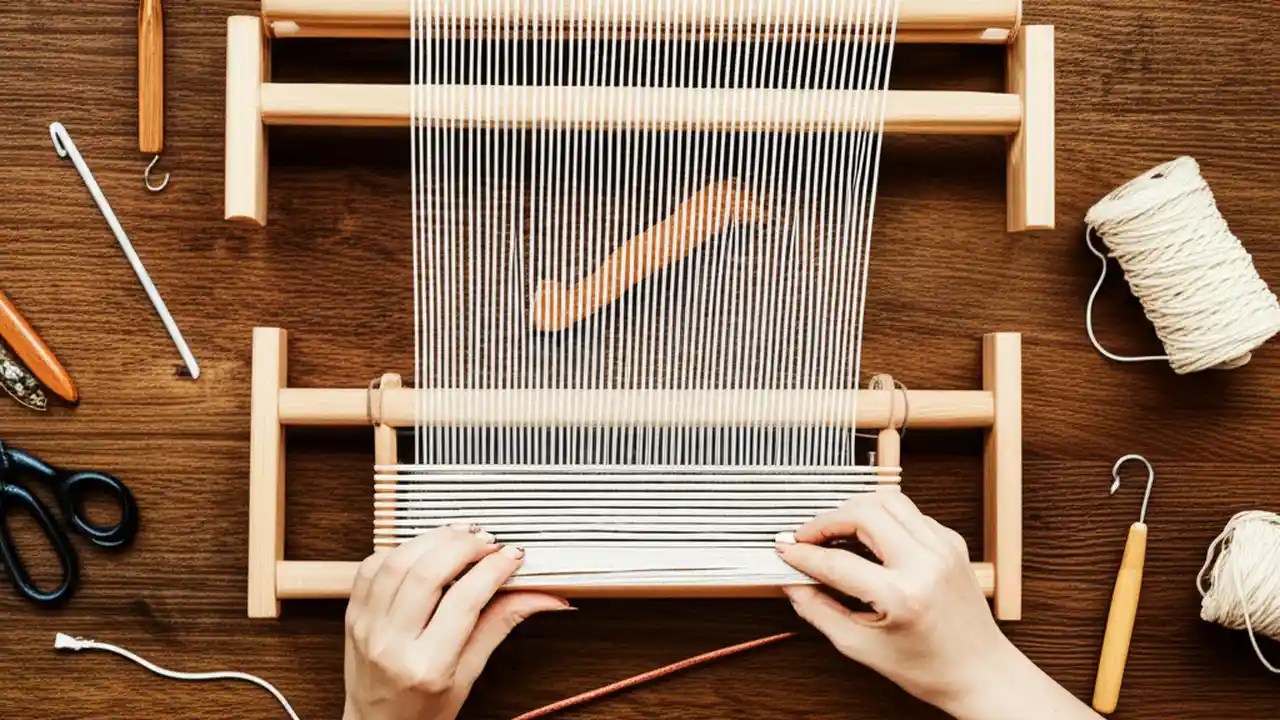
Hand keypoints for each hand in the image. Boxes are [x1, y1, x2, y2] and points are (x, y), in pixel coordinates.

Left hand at [343, 526, 570, 719]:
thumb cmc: (423, 710)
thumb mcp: (469, 675)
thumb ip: (501, 625)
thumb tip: (544, 596)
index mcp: (427, 666)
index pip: (465, 600)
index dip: (493, 569)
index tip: (513, 555)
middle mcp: (391, 643)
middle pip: (428, 572)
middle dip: (463, 545)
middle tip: (488, 541)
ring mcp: (366, 627)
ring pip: (398, 561)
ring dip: (433, 539)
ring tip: (460, 537)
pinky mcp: (352, 615)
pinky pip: (371, 566)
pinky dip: (400, 550)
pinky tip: (423, 551)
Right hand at [777, 492, 1096, 719]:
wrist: (981, 673)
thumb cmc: (928, 667)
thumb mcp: (861, 648)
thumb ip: (819, 611)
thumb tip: (793, 583)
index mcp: (902, 595)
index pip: (837, 562)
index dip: (803, 555)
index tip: (785, 551)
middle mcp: (926, 563)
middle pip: (863, 513)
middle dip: (826, 519)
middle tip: (806, 536)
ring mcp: (943, 548)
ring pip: (888, 499)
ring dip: (854, 508)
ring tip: (834, 528)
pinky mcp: (952, 542)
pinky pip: (909, 512)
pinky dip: (882, 516)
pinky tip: (868, 536)